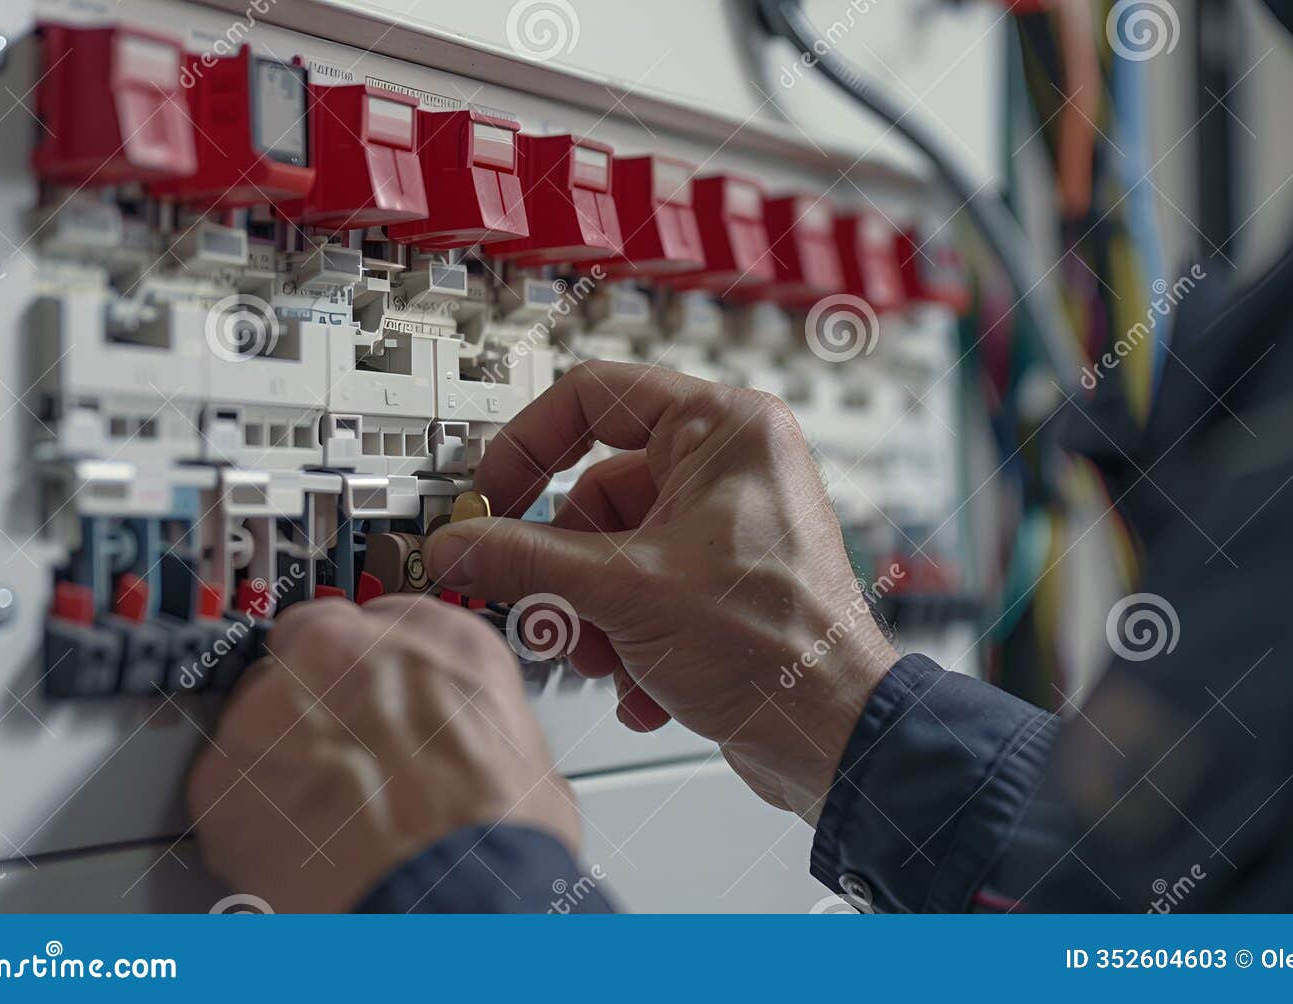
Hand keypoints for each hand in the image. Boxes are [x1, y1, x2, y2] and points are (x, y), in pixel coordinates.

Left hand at [187, 596, 577, 912]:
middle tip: (345, 757)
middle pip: (310, 648)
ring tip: (318, 816)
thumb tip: (463, 743)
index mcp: (437, 638)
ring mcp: (279, 705)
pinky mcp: (226, 772)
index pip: (383, 619)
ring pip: (259, 711)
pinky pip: (224, 781)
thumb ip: (471, 720)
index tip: (378, 699)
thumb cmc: (499, 842)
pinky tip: (286, 846)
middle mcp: (351, 652)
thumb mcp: (526, 752)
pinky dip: (246, 814)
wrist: (452, 906)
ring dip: (280, 754)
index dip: (380, 670)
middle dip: (321, 697)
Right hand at [423, 361, 897, 821]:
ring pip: (614, 550)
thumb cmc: (776, 647)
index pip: (594, 394)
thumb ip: (524, 559)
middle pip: (596, 489)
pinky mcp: (727, 578)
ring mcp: (731, 523)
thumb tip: (459, 544)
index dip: (527, 444)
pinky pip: (644, 586)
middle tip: (545, 605)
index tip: (489, 495)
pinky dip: (630, 636)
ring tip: (608, 658)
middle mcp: (733, 464)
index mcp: (724, 428)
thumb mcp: (623, 592)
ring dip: (596, 614)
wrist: (833, 735)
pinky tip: (644, 684)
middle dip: (568, 568)